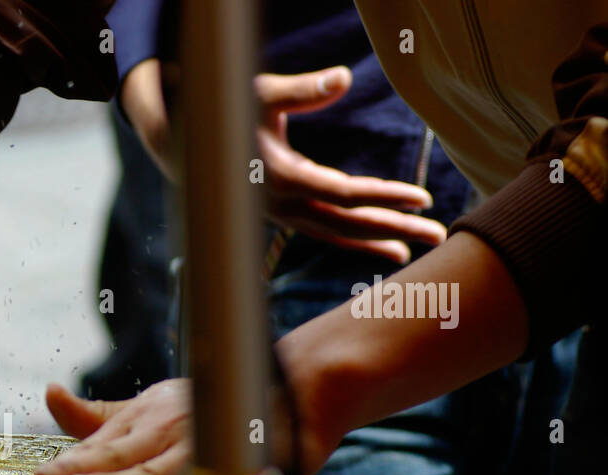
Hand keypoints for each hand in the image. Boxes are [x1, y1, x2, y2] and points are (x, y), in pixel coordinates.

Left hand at [33, 380, 193, 474]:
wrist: (266, 408)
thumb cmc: (192, 414)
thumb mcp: (141, 410)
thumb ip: (91, 416)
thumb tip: (51, 393)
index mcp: (144, 419)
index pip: (100, 444)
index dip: (70, 460)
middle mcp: (166, 436)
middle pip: (121, 457)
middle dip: (85, 470)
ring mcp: (191, 459)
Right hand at [121, 60, 447, 263]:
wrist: (185, 143)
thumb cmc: (226, 110)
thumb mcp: (260, 93)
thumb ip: (302, 90)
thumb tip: (343, 78)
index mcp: (280, 177)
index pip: (345, 192)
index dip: (385, 196)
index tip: (422, 198)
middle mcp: (281, 205)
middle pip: (347, 222)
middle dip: (394, 228)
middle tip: (437, 235)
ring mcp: (281, 214)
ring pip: (336, 234)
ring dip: (377, 241)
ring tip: (416, 249)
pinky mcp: (284, 214)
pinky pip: (324, 231)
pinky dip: (355, 239)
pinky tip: (385, 245)